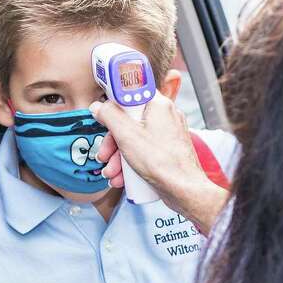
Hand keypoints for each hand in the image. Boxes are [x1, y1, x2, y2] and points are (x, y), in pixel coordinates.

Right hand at [90, 94, 229, 234]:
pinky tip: (121, 178)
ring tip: (111, 173)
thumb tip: (98, 106)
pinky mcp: (166, 150)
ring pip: (134, 138)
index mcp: (158, 104)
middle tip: (103, 155)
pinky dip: (130, 162)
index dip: (114, 103)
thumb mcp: (127, 135)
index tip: (103, 113)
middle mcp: (165, 115)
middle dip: (112, 142)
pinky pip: (143, 150)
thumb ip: (109, 116)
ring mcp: (167, 134)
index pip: (131, 91)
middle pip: (129, 120)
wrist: (185, 191)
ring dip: (118, 157)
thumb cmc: (162, 163)